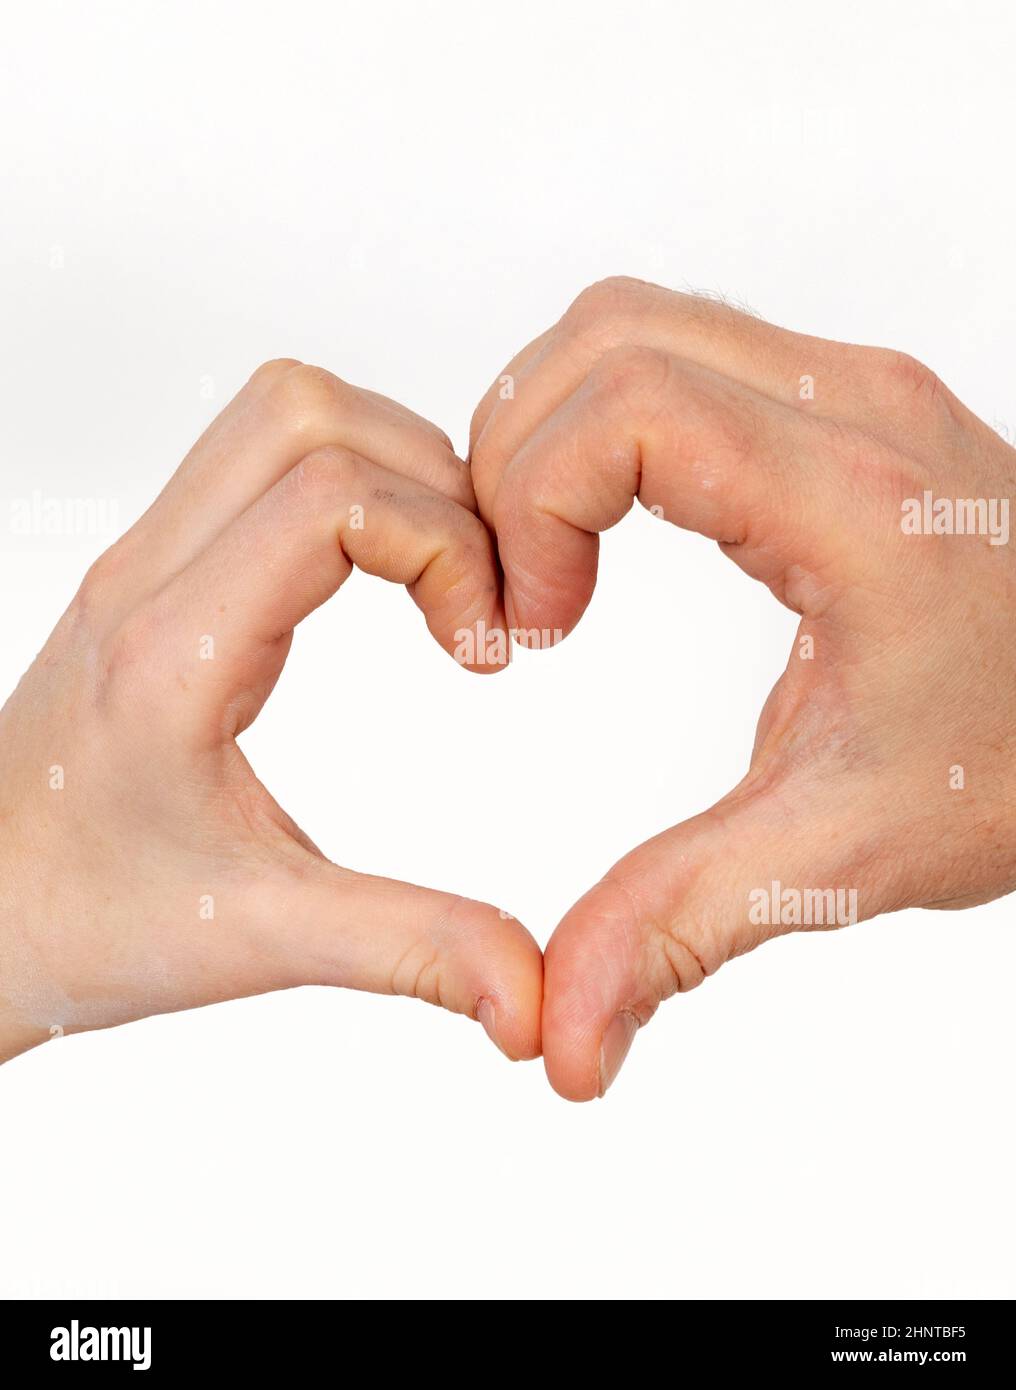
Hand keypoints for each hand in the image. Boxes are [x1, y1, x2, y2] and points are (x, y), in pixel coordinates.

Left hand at [0, 360, 541, 1064]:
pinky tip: (377, 581)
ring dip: (389, 466)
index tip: (479, 646)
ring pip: (280, 411)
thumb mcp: (262, 937)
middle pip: (307, 409)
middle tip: (472, 593)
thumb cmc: (80, 921)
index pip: (333, 495)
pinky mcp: (155, 570)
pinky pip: (258, 461)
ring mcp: (144, 562)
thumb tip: (532, 992)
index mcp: (176, 653)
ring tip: (438, 577)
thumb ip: (411, 950)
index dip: (445, 544)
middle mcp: (149, 579)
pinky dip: (347, 485)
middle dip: (430, 483)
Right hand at [469, 276, 1015, 1099]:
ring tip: (552, 559)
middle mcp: (856, 407)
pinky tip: (610, 528)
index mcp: (854, 502)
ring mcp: (855, 388)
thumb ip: (680, 927)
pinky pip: (678, 351)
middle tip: (522, 591)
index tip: (535, 622)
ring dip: (551, 430)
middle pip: (607, 336)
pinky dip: (602, 421)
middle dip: (514, 460)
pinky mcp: (843, 400)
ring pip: (632, 324)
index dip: (530, 500)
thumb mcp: (842, 851)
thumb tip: (561, 1037)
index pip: (627, 404)